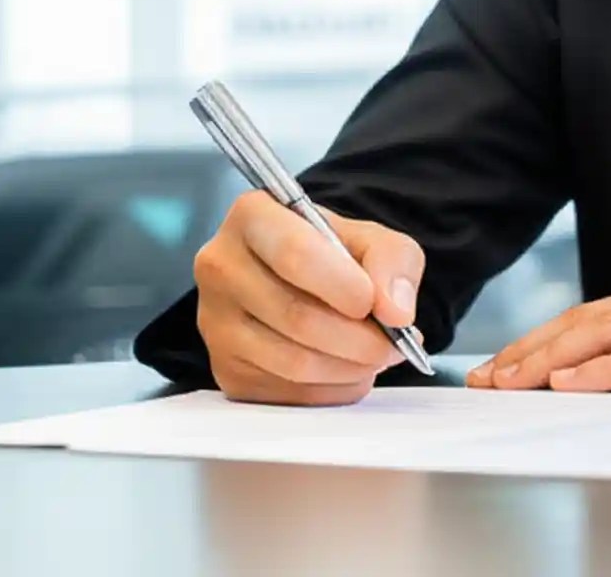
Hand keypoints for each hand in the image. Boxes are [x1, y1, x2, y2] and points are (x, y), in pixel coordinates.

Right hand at [194, 191, 425, 405]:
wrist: (295, 285)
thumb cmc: (330, 256)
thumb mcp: (370, 239)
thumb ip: (392, 260)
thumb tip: (395, 312)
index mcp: (252, 217)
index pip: (292, 253)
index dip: (342, 285)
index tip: (372, 303)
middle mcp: (221, 266)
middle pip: (295, 315)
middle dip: (359, 338)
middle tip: (392, 344)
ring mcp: (215, 323)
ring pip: (294, 361)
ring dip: (350, 367)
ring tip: (374, 355)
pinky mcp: (226, 370)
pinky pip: (289, 393)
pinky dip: (332, 389)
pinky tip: (344, 369)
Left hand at [467, 264, 610, 391]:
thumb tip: (609, 374)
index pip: (587, 315)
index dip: (537, 341)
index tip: (496, 365)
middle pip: (582, 320)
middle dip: (526, 350)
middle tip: (483, 377)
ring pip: (605, 333)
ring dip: (549, 360)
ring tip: (509, 383)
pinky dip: (606, 371)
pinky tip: (570, 385)